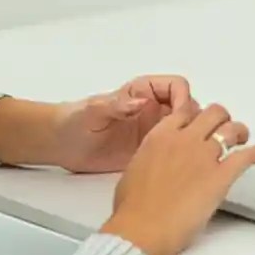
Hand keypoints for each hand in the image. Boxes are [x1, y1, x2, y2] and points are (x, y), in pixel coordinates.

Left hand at [51, 75, 200, 173]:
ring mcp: (152, 131)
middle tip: (189, 139)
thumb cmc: (74, 121)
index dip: (184, 99)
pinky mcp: (149, 151)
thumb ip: (117, 105)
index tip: (182, 117)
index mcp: (143, 92)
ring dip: (190, 138)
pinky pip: (173, 150)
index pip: (177, 87)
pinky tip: (178, 167)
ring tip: (187, 155)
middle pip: (187, 108)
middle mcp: (152, 109)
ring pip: (185, 130)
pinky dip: (180, 156)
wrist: (61, 146)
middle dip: (193, 121)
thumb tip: (142, 102)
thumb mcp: (94, 110)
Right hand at [99, 103, 254, 254]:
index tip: (200, 122)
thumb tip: (158, 159)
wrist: (142, 228)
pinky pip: (245, 157)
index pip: (186, 110)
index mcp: (161, 135)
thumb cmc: (132, 207)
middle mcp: (185, 139)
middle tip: (223, 129)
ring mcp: (205, 156)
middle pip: (213, 113)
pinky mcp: (221, 176)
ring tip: (242, 138)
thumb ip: (152, 155)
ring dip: (239, 131)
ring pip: (231, 129)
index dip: (197, 114)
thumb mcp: (135, 168)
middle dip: (221, 119)